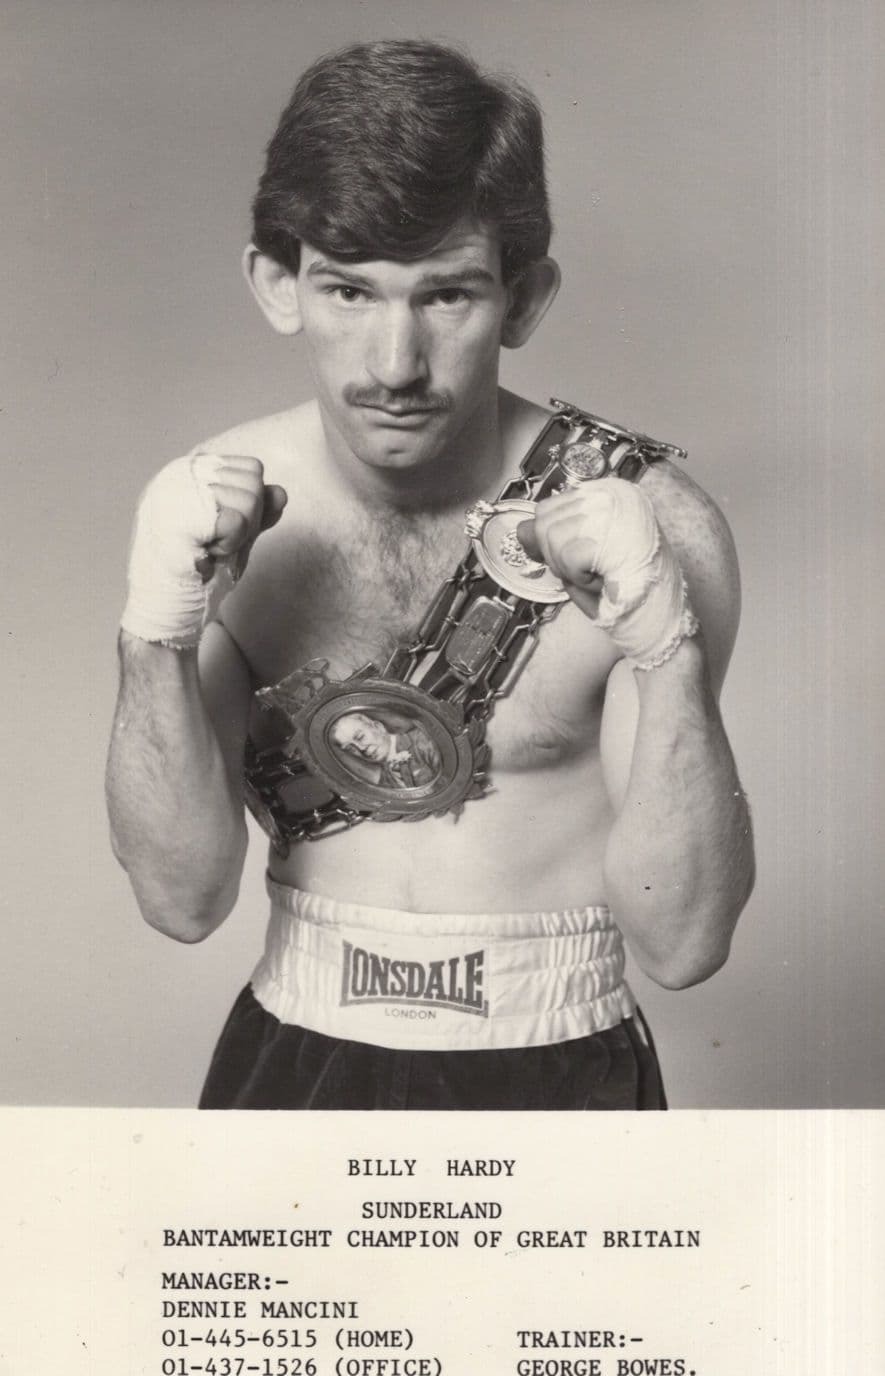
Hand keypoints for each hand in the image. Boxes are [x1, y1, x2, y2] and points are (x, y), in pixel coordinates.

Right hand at [121, 452, 286, 648]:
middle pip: (253, 482)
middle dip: (247, 521)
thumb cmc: (201, 571)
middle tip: (215, 543)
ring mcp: (176, 492)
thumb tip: (280, 492)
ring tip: (207, 549)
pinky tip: (205, 555)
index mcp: (191, 470)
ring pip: (249, 500)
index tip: (223, 529)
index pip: (252, 468)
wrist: (172, 609)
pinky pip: (236, 521)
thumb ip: (259, 512)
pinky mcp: (178, 516)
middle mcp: (180, 473)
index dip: (252, 505)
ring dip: (236, 536)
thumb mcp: (238, 535)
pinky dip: (229, 546)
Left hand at [518, 477, 697, 669]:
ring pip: (551, 538)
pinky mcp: (611, 533)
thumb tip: (523, 529)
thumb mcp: (582, 557)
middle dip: (556, 556)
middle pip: (544, 521)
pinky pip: (566, 558)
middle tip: (589, 571)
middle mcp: (614, 494)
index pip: (549, 507)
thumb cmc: (624, 590)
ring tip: (599, 574)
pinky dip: (578, 578)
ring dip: (569, 568)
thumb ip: (553, 539)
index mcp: (609, 494)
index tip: (569, 560)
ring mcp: (615, 510)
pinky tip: (603, 579)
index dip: (548, 541)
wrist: (658, 618)